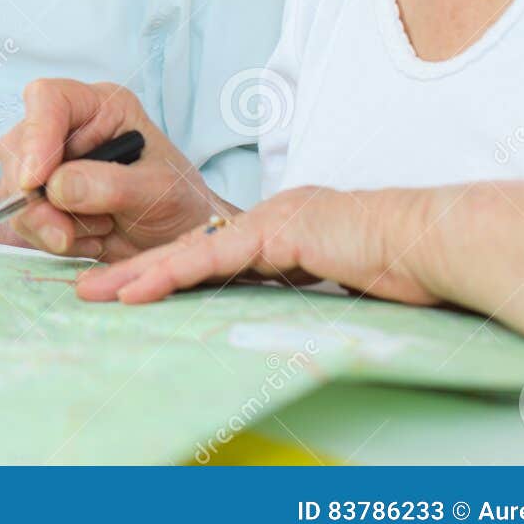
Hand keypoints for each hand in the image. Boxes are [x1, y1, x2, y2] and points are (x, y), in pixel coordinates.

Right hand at [0, 79, 229, 259]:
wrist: (177, 242)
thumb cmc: (178, 203)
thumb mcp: (159, 191)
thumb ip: (112, 185)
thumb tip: (56, 186)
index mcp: (100, 107)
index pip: (49, 99)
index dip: (36, 136)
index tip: (36, 182)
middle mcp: (68, 129)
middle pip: (18, 145)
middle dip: (37, 196)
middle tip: (66, 230)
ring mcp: (50, 164)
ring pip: (13, 187)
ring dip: (48, 222)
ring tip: (99, 230)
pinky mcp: (41, 199)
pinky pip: (23, 218)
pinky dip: (51, 237)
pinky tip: (90, 238)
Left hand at [75, 186, 440, 305]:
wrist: (435, 243)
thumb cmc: (402, 264)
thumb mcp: (339, 276)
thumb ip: (306, 283)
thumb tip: (289, 304)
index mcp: (279, 229)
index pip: (210, 252)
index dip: (166, 270)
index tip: (129, 286)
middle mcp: (266, 219)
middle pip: (186, 247)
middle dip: (133, 268)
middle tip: (88, 286)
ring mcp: (270, 222)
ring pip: (188, 251)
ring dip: (137, 274)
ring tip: (93, 291)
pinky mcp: (276, 234)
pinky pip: (212, 260)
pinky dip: (170, 276)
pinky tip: (136, 291)